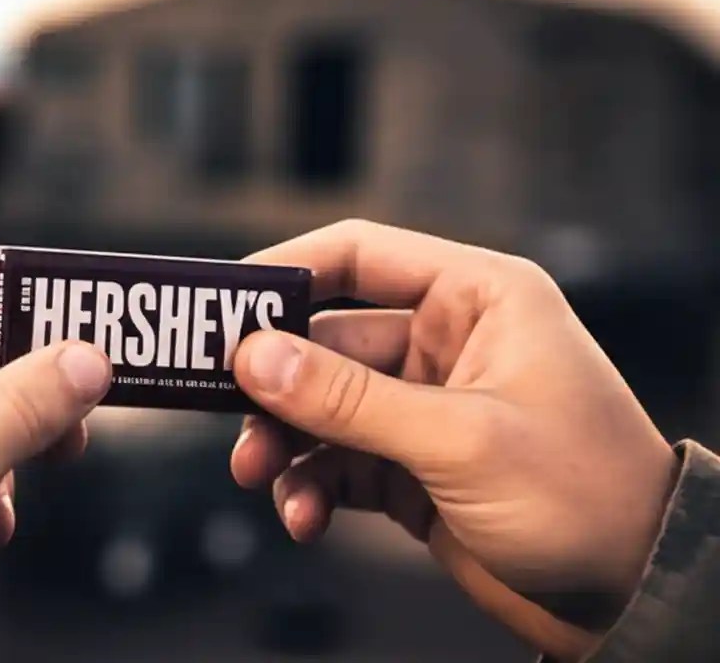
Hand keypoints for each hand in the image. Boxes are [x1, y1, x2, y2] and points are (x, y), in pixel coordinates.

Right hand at [229, 221, 678, 659]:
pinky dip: (310, 487)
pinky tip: (305, 517)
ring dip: (282, 441)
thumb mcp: (460, 440)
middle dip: (272, 381)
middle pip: (324, 340)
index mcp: (476, 299)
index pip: (359, 256)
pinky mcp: (411, 467)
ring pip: (321, 407)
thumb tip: (255, 357)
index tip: (221, 303)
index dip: (285, 271)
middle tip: (219, 405)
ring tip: (259, 475)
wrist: (632, 595)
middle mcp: (445, 344)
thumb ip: (350, 399)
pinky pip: (335, 463)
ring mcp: (424, 408)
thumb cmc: (584, 496)